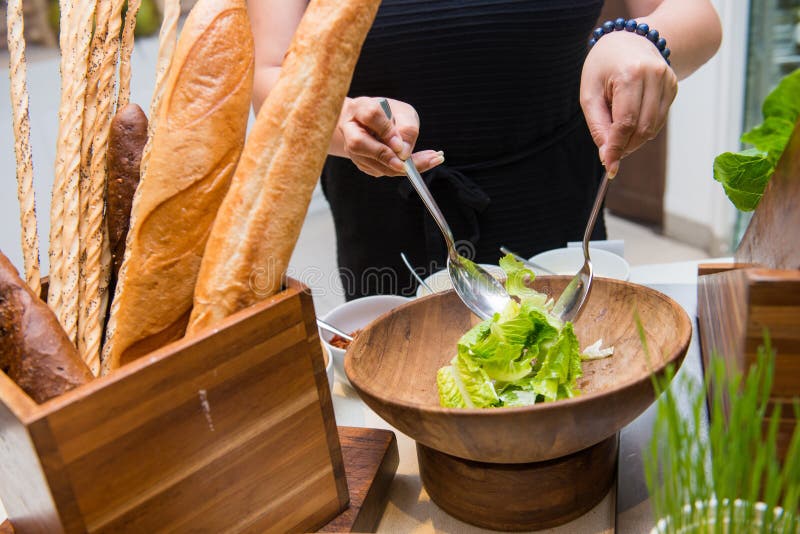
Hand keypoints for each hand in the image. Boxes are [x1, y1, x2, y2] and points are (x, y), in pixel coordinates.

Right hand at [336, 97, 443, 176]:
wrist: (373, 123)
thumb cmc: (389, 114)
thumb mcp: (403, 112)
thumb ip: (406, 127)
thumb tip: (403, 152)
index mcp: (359, 108)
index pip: (370, 115)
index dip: (385, 130)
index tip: (400, 144)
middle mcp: (350, 129)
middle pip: (359, 144)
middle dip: (385, 156)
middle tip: (409, 165)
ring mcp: (351, 149)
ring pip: (370, 162)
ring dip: (400, 167)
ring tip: (430, 160)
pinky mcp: (361, 163)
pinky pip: (380, 171)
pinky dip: (402, 170)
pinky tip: (423, 163)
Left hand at [580, 31, 677, 176]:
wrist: (629, 39)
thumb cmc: (603, 67)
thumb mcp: (590, 93)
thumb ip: (597, 126)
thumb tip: (607, 156)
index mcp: (631, 75)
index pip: (626, 122)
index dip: (617, 148)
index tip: (609, 168)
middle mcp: (655, 76)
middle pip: (643, 128)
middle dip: (625, 146)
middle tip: (610, 153)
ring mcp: (668, 81)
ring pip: (653, 128)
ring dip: (634, 140)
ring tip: (617, 134)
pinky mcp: (674, 87)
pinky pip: (659, 120)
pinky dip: (644, 129)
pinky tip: (631, 120)